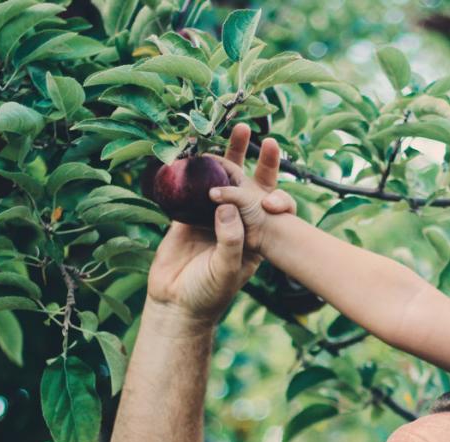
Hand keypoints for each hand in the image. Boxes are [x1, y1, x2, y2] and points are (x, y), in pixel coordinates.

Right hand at [145, 123, 293, 326]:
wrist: (177, 306)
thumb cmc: (209, 293)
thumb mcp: (226, 268)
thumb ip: (230, 239)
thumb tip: (227, 205)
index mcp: (254, 235)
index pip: (267, 200)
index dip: (271, 179)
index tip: (273, 153)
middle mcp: (235, 222)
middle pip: (243, 182)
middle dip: (246, 155)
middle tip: (247, 127)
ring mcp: (209, 218)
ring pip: (216, 182)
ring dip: (218, 157)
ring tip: (219, 131)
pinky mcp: (185, 218)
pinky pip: (188, 191)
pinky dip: (189, 172)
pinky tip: (190, 152)